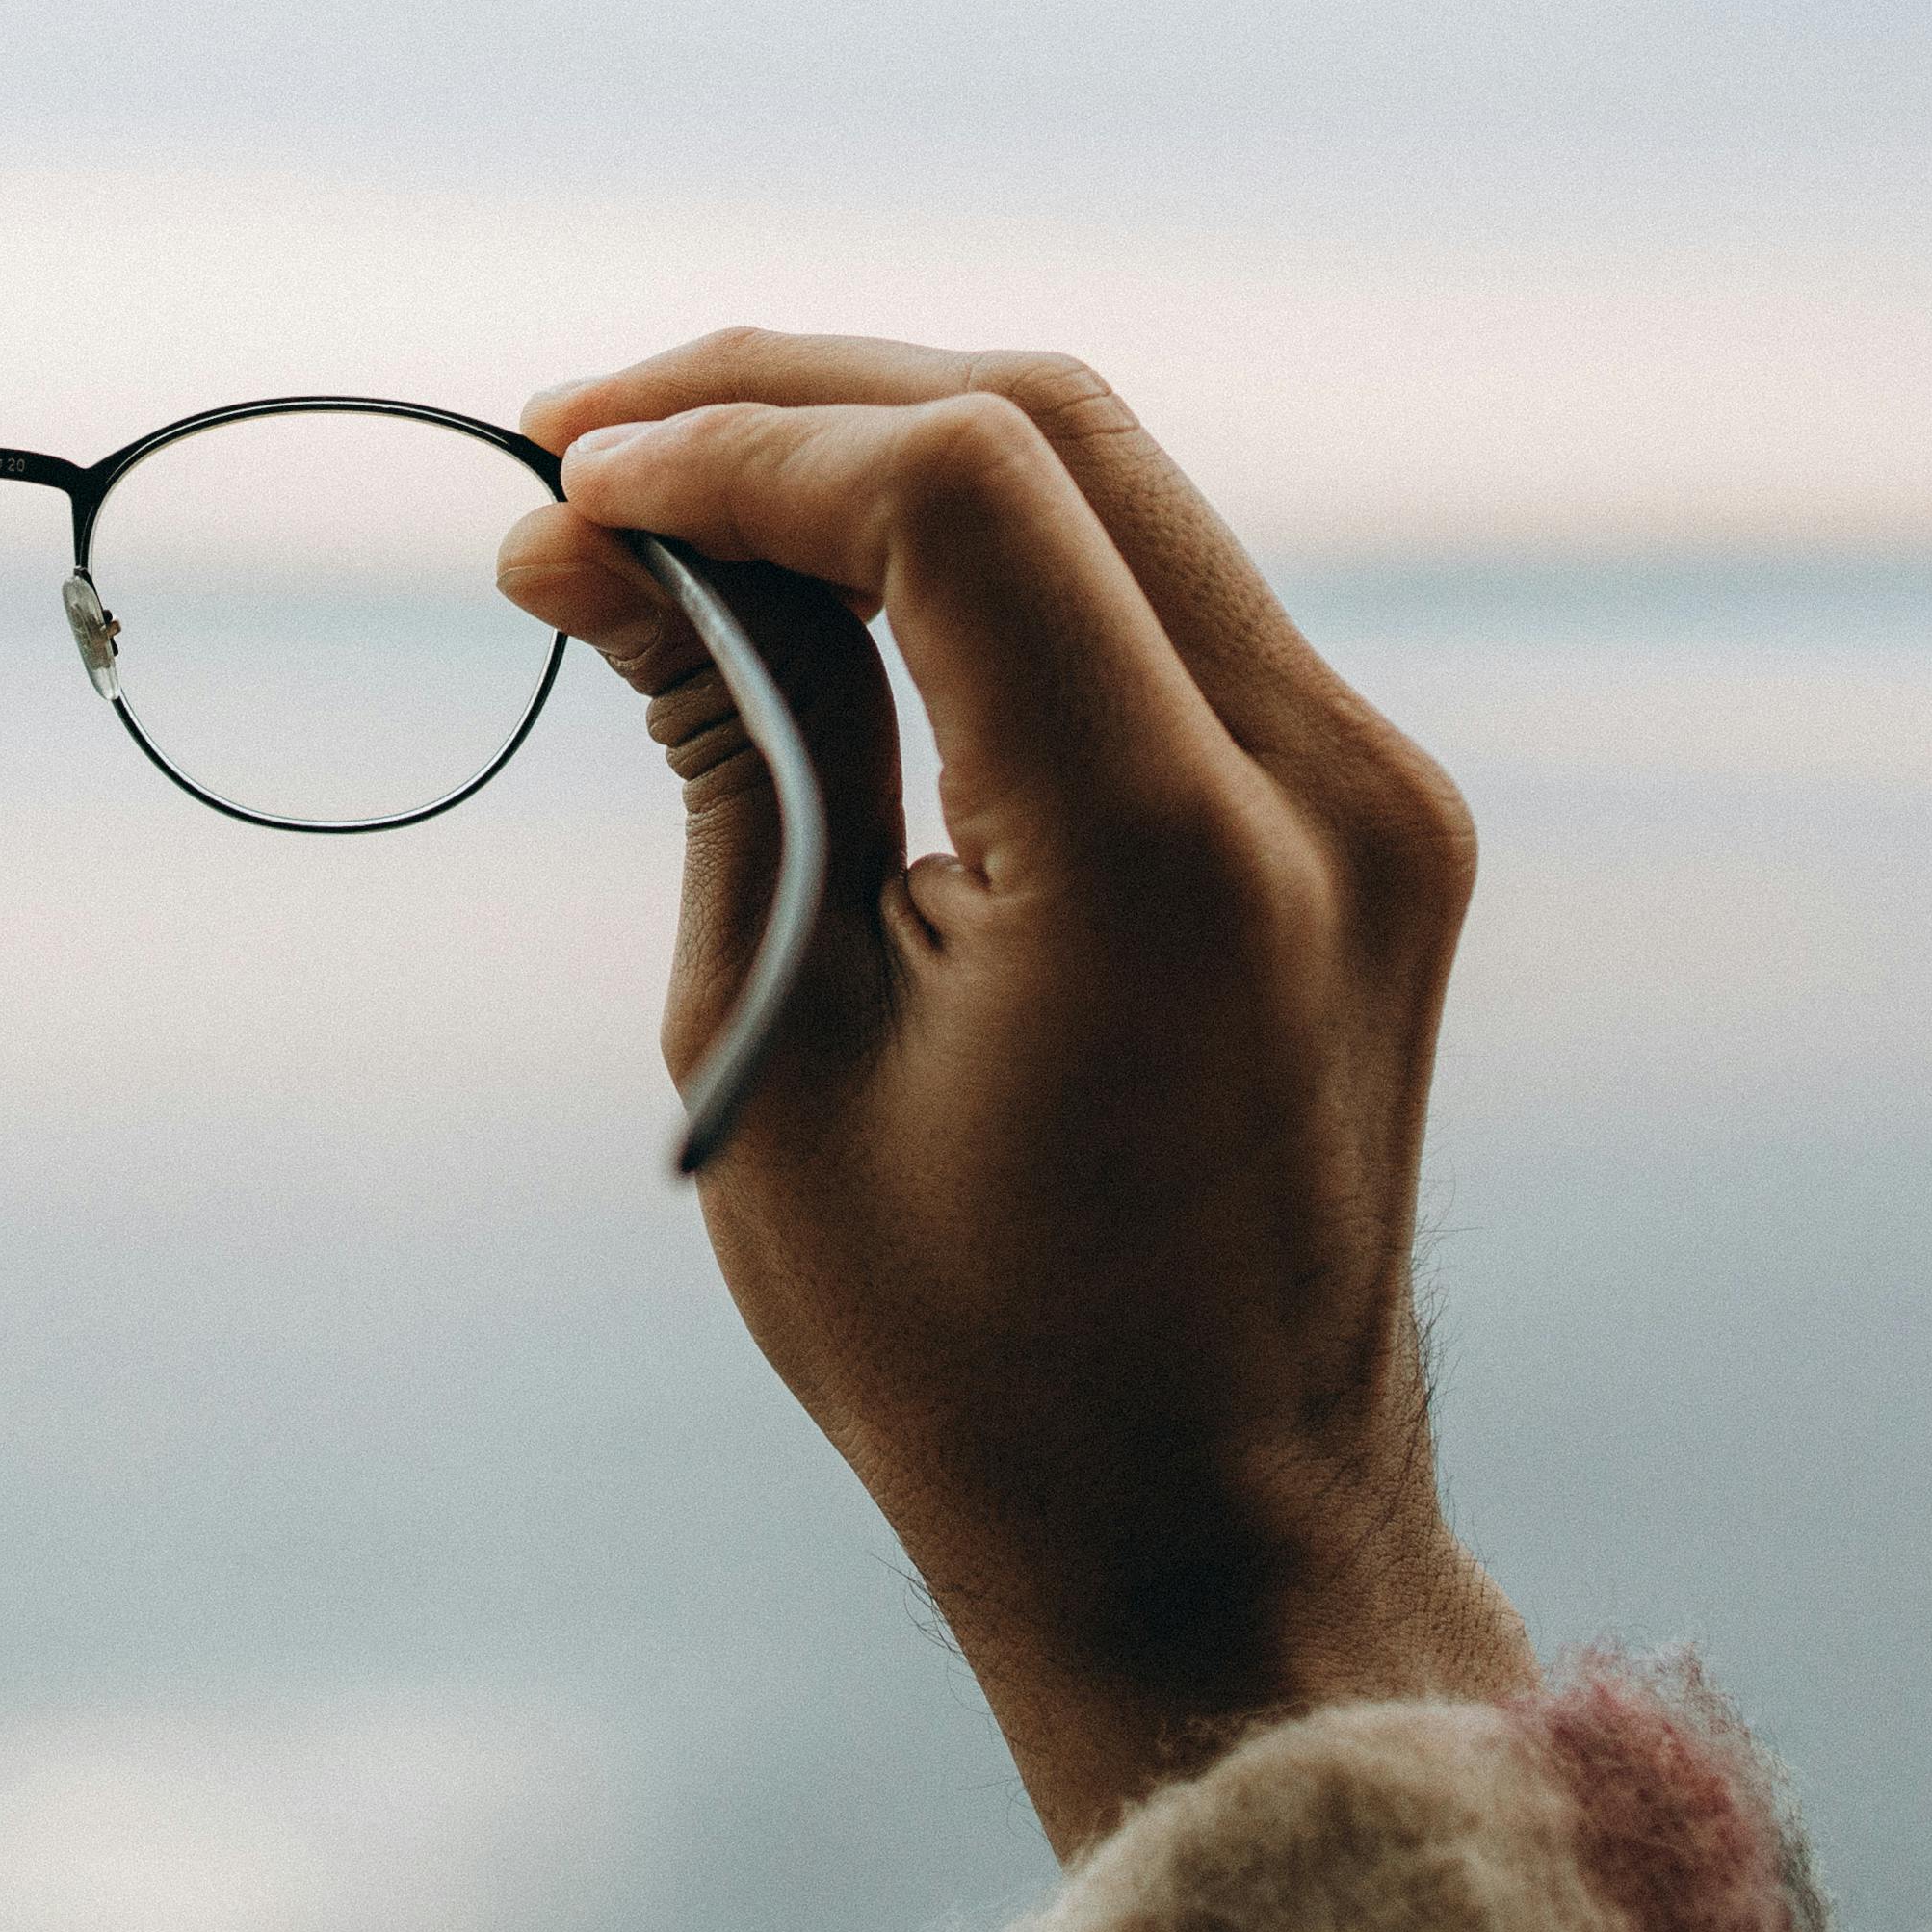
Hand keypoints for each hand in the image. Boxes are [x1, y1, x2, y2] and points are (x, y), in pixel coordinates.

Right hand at [500, 330, 1531, 1856]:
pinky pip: (1156, 580)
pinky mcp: (1364, 800)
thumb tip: (583, 539)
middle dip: (785, 397)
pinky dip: (977, 543)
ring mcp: (1370, 782)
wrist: (1218, 1534)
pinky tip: (817, 575)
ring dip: (875, 446)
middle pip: (1042, 423)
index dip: (730, 444)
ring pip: (1106, 473)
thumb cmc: (963, 1350)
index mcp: (1172, 859)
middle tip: (578, 444)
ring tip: (667, 494)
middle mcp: (1318, 780)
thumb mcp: (778, 1040)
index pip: (953, 489)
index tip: (561, 491)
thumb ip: (721, 744)